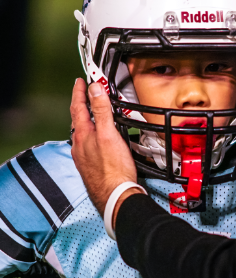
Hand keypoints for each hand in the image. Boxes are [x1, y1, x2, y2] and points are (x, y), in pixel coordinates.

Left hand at [70, 79, 142, 221]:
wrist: (115, 195)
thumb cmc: (113, 169)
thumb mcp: (109, 134)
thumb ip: (101, 111)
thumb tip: (94, 89)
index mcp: (82, 135)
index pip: (77, 107)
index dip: (79, 92)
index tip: (80, 81)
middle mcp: (79, 145)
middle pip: (78, 119)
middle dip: (82, 105)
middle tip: (86, 94)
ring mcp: (83, 156)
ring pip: (83, 132)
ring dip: (87, 120)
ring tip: (93, 113)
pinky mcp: (91, 165)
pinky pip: (89, 144)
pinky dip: (93, 134)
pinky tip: (100, 139)